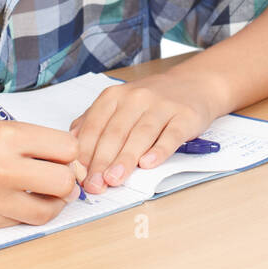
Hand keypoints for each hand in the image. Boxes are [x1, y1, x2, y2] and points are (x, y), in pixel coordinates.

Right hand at [0, 118, 81, 229]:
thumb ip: (29, 142)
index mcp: (5, 136)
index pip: (67, 148)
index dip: (68, 152)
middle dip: (66, 179)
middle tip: (56, 175)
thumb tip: (69, 160)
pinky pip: (23, 222)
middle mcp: (1, 169)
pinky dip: (27, 213)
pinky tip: (17, 200)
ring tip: (41, 191)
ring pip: (49, 210)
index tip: (61, 154)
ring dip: (52, 201)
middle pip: (64, 182)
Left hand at [68, 71, 221, 193]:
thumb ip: (96, 121)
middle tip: (94, 184)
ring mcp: (162, 106)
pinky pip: (170, 135)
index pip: (94, 126)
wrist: (194, 84)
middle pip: (115, 133)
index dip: (84, 153)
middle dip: (101, 162)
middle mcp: (136, 98)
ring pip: (140, 135)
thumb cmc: (152, 101)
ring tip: (114, 179)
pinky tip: (148, 164)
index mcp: (114, 96)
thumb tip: (73, 145)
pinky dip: (159, 150)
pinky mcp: (185, 116)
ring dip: (125, 159)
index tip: (78, 176)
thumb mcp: (120, 103)